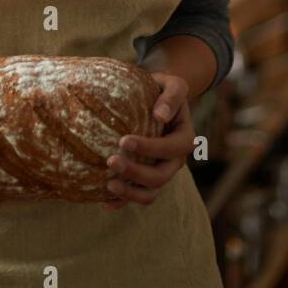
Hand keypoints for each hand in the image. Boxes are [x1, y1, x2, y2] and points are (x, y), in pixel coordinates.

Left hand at [101, 71, 193, 210]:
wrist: (157, 100)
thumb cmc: (162, 89)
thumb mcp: (173, 84)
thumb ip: (172, 96)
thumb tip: (160, 115)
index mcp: (184, 138)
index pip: (171, 148)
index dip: (150, 148)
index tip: (123, 141)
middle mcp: (175, 161)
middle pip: (160, 176)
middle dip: (136, 173)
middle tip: (111, 161)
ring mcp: (162, 172)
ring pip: (151, 193)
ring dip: (130, 193)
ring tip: (108, 185)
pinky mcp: (146, 179)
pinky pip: (137, 195)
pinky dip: (122, 202)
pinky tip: (104, 202)